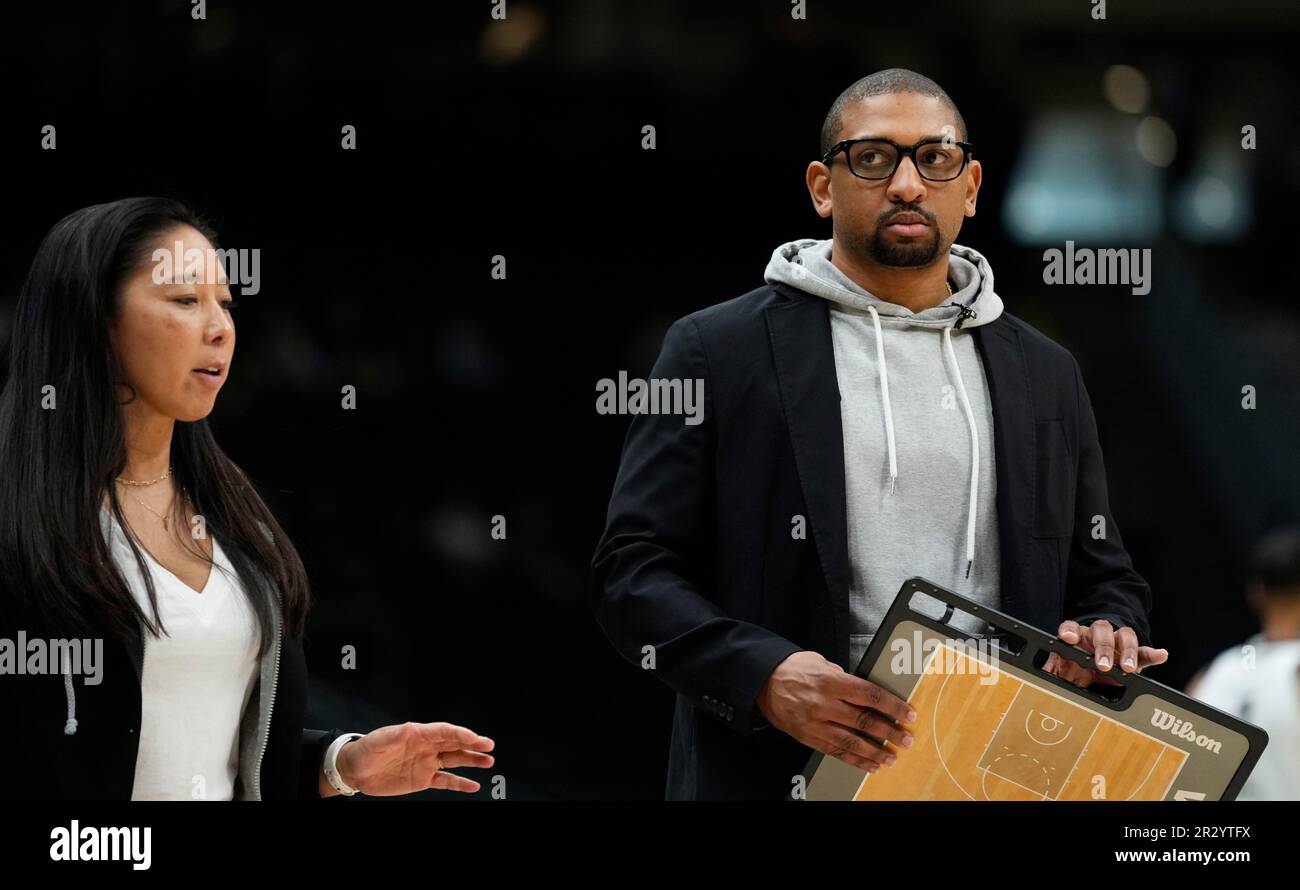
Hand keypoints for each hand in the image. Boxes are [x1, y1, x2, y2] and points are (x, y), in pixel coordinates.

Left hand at [330, 722, 494, 796]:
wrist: (355, 770)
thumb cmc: (366, 750)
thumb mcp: (379, 740)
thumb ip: (395, 736)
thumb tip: (410, 730)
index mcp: (417, 734)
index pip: (444, 731)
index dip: (459, 734)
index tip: (473, 737)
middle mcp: (426, 747)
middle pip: (454, 744)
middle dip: (472, 744)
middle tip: (488, 745)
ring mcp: (426, 763)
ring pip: (454, 761)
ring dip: (471, 760)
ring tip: (488, 762)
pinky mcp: (423, 779)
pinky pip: (445, 781)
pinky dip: (460, 783)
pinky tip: (473, 785)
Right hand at [756, 650, 915, 774]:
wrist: (762, 682)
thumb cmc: (792, 669)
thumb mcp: (820, 662)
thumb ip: (843, 677)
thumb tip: (863, 691)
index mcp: (830, 682)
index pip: (869, 695)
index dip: (892, 706)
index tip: (907, 713)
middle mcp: (824, 704)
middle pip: (864, 721)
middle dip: (889, 731)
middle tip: (906, 738)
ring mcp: (815, 723)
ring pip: (851, 741)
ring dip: (874, 751)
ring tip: (891, 757)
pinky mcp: (808, 736)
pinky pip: (835, 751)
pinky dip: (854, 760)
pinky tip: (869, 765)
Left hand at [1043, 619, 1168, 688]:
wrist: (1094, 663)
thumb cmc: (1074, 664)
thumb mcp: (1059, 668)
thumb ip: (1048, 671)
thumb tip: (1032, 677)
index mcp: (1076, 636)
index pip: (1071, 627)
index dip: (1070, 631)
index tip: (1069, 638)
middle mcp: (1096, 635)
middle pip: (1100, 631)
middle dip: (1102, 647)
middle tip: (1102, 665)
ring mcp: (1116, 642)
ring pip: (1123, 636)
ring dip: (1125, 651)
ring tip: (1127, 667)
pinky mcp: (1134, 655)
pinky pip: (1144, 652)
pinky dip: (1152, 654)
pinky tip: (1161, 655)